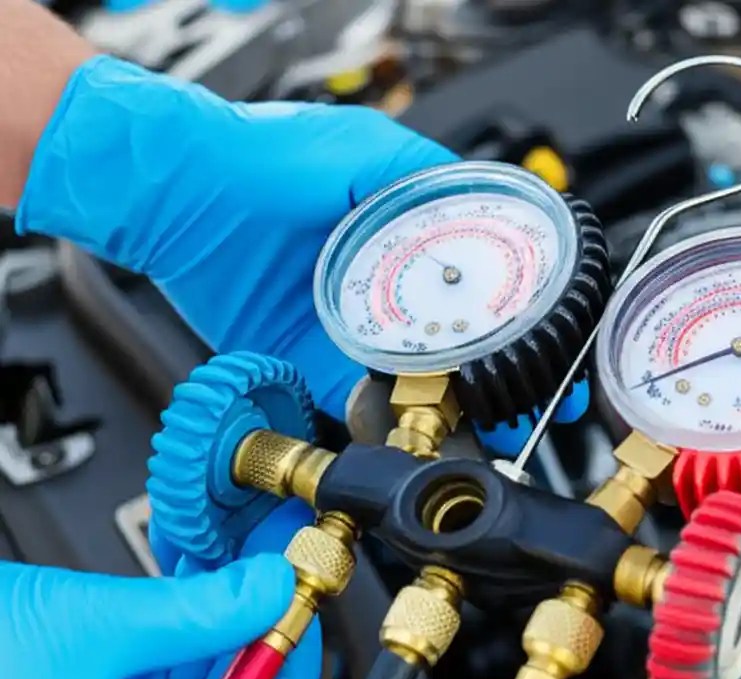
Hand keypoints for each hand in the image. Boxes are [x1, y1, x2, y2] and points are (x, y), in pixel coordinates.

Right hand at [0, 502, 318, 678]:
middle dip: (258, 624)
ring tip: (237, 555)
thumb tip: (272, 587)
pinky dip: (180, 634)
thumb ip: (194, 613)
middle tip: (274, 555)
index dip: (296, 654)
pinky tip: (190, 582)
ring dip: (223, 622)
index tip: (302, 589)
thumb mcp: (89, 627)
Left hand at [16, 56, 457, 417]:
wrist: (177, 189)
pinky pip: (340, 394)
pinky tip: (391, 417)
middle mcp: (373, 285)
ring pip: (396, 375)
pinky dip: (364, 411)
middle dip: (465, 366)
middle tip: (487, 387)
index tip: (512, 334)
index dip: (489, 310)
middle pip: (437, 338)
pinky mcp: (298, 355)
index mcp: (396, 237)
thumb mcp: (365, 148)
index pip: (460, 283)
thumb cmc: (261, 156)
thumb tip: (476, 204)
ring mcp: (338, 324)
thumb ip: (421, 175)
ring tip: (454, 414)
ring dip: (424, 396)